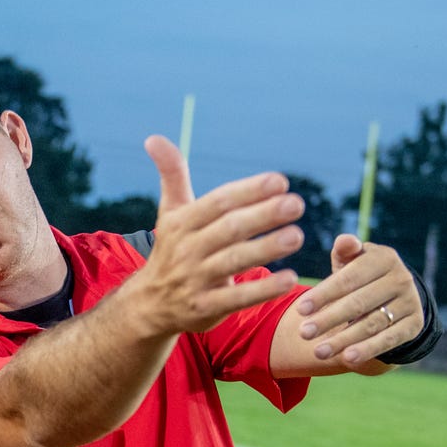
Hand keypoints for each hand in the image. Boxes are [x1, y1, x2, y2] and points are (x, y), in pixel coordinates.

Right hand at [129, 135, 304, 334]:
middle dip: (262, 215)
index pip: (217, 203)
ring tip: (297, 236)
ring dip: (266, 249)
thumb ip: (171, 175)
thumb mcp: (170, 213)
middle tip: (296, 204)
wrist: (149, 304)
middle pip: (228, 230)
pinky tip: (290, 278)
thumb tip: (153, 138)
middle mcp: (186, 250)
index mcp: (180, 223)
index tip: (279, 181)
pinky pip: (236, 298)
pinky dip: (263, 290)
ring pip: (234, 261)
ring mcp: (195, 280)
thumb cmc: (171, 249)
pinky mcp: (204, 308)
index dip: (248, 191)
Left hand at [294, 234, 422, 364]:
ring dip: (343, 339)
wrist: (392, 295)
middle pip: (358, 303)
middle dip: (328, 319)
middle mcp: (401, 279)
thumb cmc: (359, 275)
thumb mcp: (351, 261)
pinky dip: (368, 350)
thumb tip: (345, 241)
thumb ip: (345, 251)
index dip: (323, 294)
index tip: (299, 310)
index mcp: (383, 258)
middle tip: (303, 333)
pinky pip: (389, 339)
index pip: (349, 279)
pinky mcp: (415, 325)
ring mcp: (411, 302)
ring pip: (372, 324)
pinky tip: (347, 359)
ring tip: (318, 352)